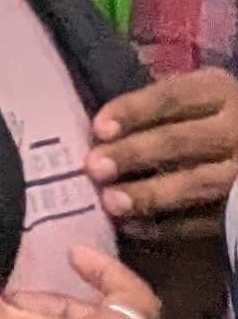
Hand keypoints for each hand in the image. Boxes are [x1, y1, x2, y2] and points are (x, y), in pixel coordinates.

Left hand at [89, 67, 237, 227]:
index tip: (98, 129)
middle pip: (180, 140)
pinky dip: (167, 226)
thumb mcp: (194, 99)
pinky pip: (205, 220)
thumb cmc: (207, 120)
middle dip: (133, 154)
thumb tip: (97, 130)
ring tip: (110, 202)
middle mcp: (235, 129)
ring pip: (196, 183)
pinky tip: (132, 226)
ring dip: (149, 194)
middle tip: (94, 168)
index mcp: (217, 92)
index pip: (171, 97)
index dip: (132, 111)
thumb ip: (156, 106)